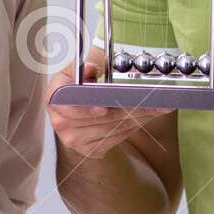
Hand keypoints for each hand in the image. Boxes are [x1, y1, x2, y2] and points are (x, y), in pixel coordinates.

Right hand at [47, 50, 173, 158]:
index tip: (103, 109)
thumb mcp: (78, 68)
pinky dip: (135, 125)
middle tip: (154, 101)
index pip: (68, 106)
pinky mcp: (91, 149)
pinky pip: (117, 137)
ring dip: (139, 116)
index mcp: (55, 97)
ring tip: (159, 105)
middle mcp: (62, 121)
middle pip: (101, 118)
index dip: (86, 109)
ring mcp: (75, 139)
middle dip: (130, 107)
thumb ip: (84, 64)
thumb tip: (90, 68)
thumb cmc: (78, 85)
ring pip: (113, 127)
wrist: (76, 109)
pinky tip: (147, 115)